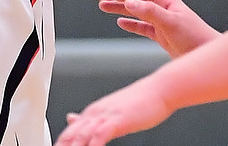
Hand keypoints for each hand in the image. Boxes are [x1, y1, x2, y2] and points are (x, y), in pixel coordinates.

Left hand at [56, 78, 172, 145]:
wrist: (159, 90)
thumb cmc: (139, 102)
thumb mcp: (109, 110)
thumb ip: (89, 118)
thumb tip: (70, 119)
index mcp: (91, 112)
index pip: (67, 134)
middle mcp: (94, 113)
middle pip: (69, 136)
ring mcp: (105, 115)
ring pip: (81, 137)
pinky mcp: (117, 120)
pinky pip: (99, 135)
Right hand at [93, 0, 220, 57]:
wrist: (208, 56)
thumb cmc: (195, 38)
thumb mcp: (171, 23)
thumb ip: (150, 12)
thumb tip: (129, 1)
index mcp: (165, 0)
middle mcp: (163, 8)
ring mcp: (162, 21)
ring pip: (136, 11)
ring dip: (119, 7)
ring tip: (102, 6)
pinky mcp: (163, 35)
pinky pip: (142, 27)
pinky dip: (130, 24)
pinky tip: (120, 23)